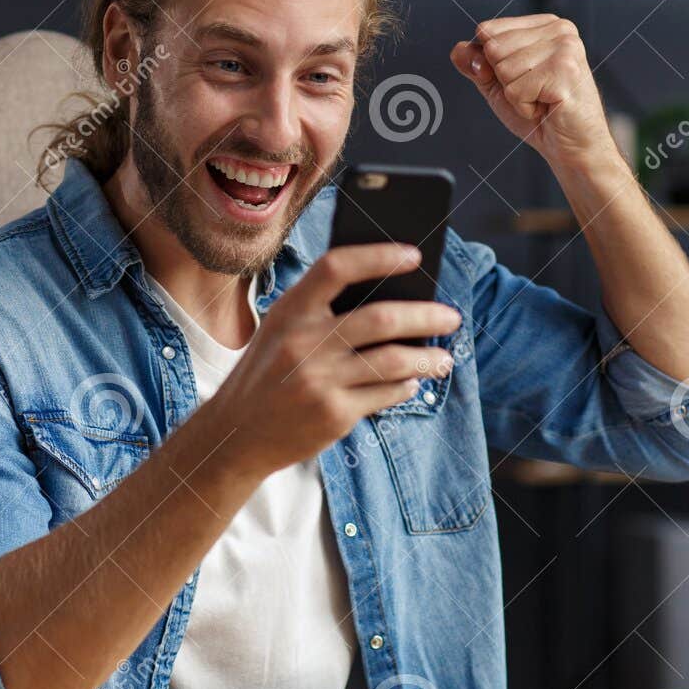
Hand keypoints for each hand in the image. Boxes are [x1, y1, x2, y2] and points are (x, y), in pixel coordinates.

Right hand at [202, 243, 462, 480]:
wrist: (237, 432)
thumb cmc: (268, 372)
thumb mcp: (281, 331)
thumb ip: (321, 312)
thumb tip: (392, 296)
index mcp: (290, 311)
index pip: (337, 268)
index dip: (378, 256)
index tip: (413, 256)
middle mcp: (304, 342)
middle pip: (381, 318)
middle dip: (426, 316)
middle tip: (451, 317)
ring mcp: (319, 381)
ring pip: (393, 361)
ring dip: (427, 357)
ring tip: (443, 358)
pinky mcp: (334, 414)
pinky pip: (385, 394)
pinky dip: (406, 387)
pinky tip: (412, 382)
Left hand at [449, 14, 618, 171]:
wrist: (571, 146)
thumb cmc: (541, 114)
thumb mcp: (499, 85)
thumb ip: (477, 65)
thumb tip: (458, 50)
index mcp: (544, 25)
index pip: (487, 30)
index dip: (492, 63)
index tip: (522, 78)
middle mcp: (558, 29)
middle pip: (492, 48)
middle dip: (504, 80)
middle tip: (535, 92)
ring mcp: (564, 49)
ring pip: (503, 69)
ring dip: (516, 95)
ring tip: (542, 99)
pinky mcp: (564, 73)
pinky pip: (515, 90)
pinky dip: (524, 107)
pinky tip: (546, 107)